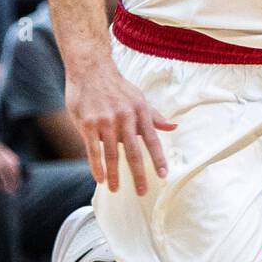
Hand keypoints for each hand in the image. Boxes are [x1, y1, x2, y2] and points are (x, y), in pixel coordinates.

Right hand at [66, 61, 176, 195]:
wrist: (90, 69)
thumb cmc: (116, 86)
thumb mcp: (139, 97)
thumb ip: (154, 116)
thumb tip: (174, 127)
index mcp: (140, 112)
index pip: (152, 139)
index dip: (158, 158)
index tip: (163, 175)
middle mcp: (125, 117)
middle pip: (134, 152)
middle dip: (138, 175)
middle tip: (142, 192)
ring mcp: (105, 121)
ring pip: (112, 154)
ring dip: (114, 175)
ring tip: (116, 189)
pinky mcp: (87, 124)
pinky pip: (93, 150)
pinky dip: (97, 166)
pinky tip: (100, 178)